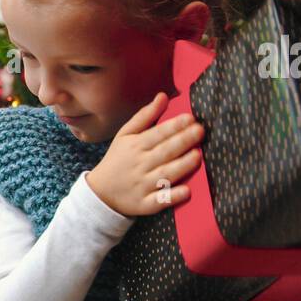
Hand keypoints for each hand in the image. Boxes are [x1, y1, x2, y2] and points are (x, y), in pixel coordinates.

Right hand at [85, 92, 203, 217]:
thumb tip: (163, 96)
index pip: (157, 134)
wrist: (100, 193)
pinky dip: (173, 196)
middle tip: (200, 131)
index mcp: (135, 146)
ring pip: (165, 174)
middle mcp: (139, 165)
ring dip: (181, 165)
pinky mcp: (145, 204)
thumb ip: (145, 116)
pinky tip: (187, 190)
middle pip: (164, 152)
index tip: (190, 118)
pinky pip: (160, 200)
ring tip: (197, 155)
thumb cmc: (118, 160)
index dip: (174, 126)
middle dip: (182, 141)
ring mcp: (142, 186)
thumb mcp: (125, 135)